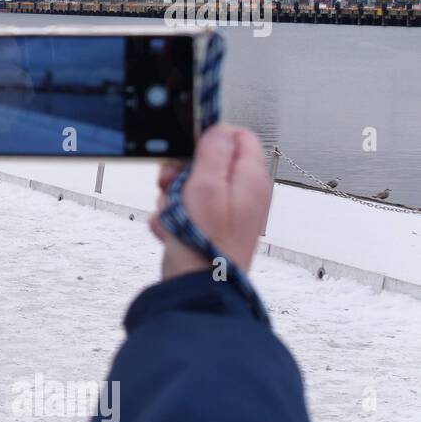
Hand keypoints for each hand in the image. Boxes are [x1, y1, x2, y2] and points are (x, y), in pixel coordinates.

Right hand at [150, 124, 272, 280]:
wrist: (196, 292)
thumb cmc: (204, 246)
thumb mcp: (205, 187)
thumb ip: (213, 153)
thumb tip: (220, 129)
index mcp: (251, 180)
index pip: (239, 136)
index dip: (209, 138)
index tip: (186, 151)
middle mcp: (246, 195)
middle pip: (211, 161)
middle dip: (183, 170)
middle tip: (170, 183)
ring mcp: (230, 213)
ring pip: (195, 185)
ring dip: (174, 195)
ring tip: (171, 213)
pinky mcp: (214, 229)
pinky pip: (190, 210)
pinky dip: (174, 216)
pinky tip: (170, 228)